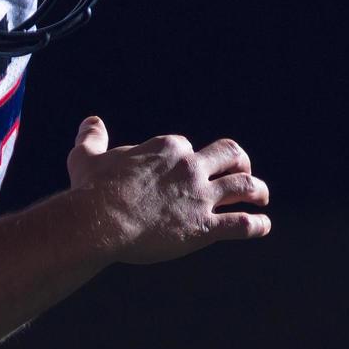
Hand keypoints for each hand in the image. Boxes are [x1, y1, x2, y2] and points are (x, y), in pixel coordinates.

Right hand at [66, 117, 270, 264]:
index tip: (181, 171)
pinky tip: (263, 225)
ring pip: (245, 186)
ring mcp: (200, 197)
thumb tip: (91, 121)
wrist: (100, 221)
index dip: (186, 157)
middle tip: (241, 170)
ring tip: (262, 196)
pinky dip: (257, 225)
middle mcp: (190, 167)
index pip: (187, 146)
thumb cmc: (92, 189)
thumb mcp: (86, 157)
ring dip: (258, 190)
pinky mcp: (205, 227)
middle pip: (230, 154)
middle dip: (239, 161)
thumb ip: (92, 137)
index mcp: (167, 148)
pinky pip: (242, 224)